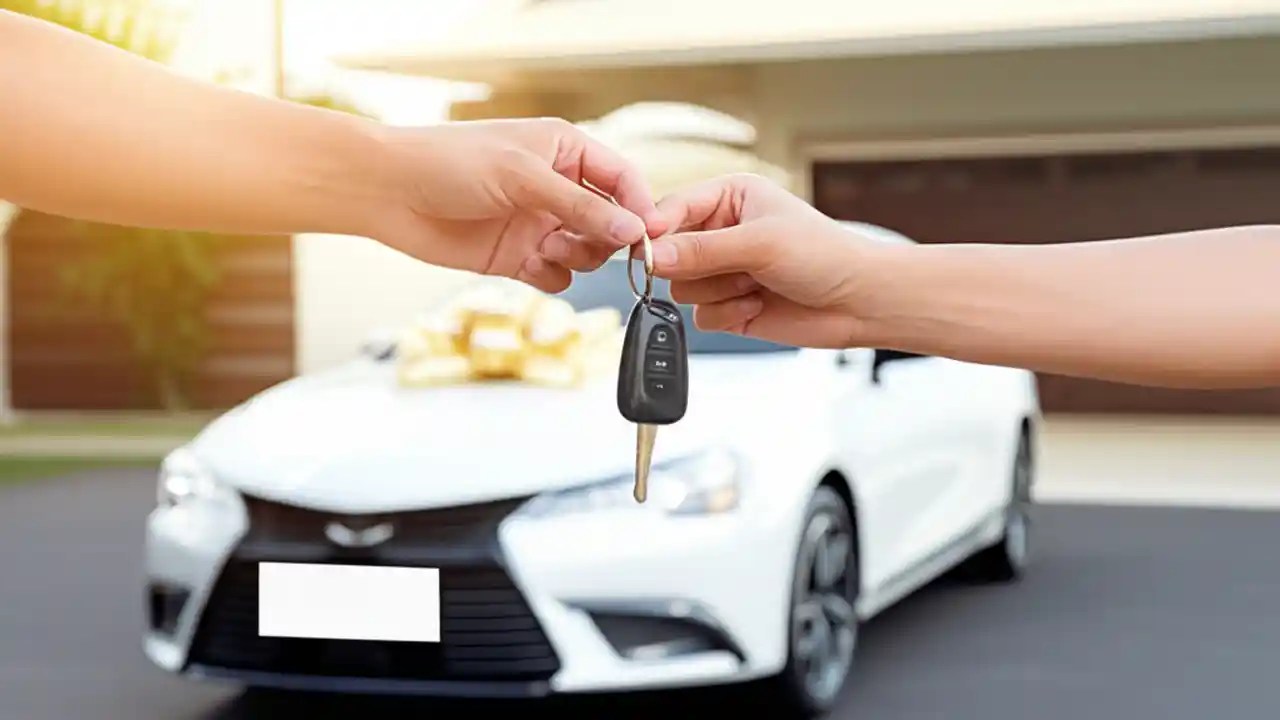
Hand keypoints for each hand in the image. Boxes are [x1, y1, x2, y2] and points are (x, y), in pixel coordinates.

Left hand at [370, 118, 664, 292]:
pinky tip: (532, 265)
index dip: (640, 207)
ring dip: (578, 257)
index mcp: (564, 150)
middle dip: (607, 239)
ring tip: (547, 249)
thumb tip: (632, 232)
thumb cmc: (448, 163)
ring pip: (587, 254)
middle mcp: (557, 188)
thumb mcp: (522, 177)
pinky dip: (553, 278)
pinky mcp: (517, 256)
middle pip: (611, 223)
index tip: (648, 236)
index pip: (622, 179)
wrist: (387, 192)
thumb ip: (580, 206)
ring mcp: (538, 224)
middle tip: (587, 244)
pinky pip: (557, 277)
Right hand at [649, 173, 889, 347]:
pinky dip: (727, 314)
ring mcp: (723, 271)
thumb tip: (651, 256)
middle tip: (732, 267)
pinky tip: (757, 303)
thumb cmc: (824, 255)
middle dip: (700, 266)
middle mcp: (721, 233)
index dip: (656, 230)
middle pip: (669, 254)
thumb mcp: (760, 243)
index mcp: (729, 198)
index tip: (645, 249)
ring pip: (681, 288)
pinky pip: (700, 316)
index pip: (672, 209)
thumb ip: (702, 250)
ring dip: (719, 291)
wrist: (858, 302)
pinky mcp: (728, 306)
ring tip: (755, 283)